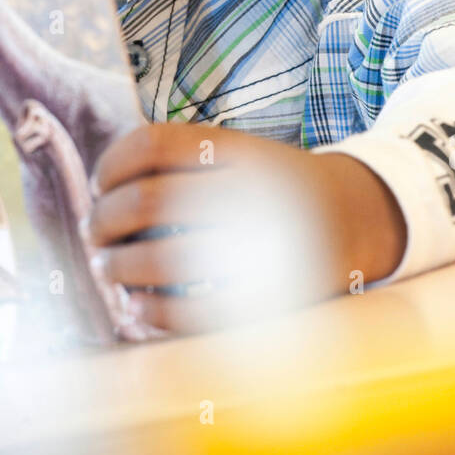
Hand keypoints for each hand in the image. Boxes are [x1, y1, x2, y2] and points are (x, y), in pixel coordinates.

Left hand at [86, 123, 406, 334]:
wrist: (360, 219)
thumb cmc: (278, 187)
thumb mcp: (244, 152)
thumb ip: (184, 160)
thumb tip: (103, 191)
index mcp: (242, 152)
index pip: (155, 143)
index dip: (113, 163)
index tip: (100, 183)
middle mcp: (251, 194)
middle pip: (148, 200)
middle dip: (105, 221)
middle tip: (95, 232)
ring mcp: (259, 248)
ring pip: (160, 258)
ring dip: (117, 267)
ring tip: (109, 268)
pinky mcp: (263, 300)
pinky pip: (186, 311)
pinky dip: (148, 310)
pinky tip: (137, 305)